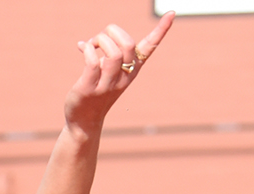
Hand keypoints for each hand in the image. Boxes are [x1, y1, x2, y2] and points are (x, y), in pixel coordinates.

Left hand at [65, 13, 174, 134]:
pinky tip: (81, 48)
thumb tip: (84, 43)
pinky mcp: (91, 87)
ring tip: (90, 45)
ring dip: (99, 40)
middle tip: (98, 40)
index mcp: (132, 70)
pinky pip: (93, 62)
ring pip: (114, 53)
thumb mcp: (106, 74)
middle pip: (128, 45)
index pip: (149, 48)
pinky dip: (87, 49)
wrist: (84, 121)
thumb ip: (100, 58)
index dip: (161, 30)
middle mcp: (123, 77)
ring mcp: (108, 83)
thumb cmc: (95, 94)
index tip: (172, 13)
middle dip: (111, 31)